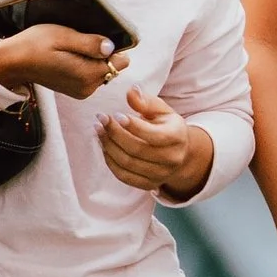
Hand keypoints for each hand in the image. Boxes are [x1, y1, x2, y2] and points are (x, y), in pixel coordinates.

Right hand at [0, 24, 128, 100]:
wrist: (12, 62)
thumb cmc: (34, 45)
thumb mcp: (62, 36)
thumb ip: (89, 42)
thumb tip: (111, 47)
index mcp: (88, 74)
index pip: (121, 61)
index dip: (112, 47)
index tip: (94, 39)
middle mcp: (89, 87)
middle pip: (114, 66)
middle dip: (102, 54)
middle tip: (78, 43)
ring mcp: (82, 91)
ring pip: (103, 71)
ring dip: (93, 59)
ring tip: (71, 50)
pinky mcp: (76, 91)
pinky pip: (91, 75)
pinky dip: (85, 65)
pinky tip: (68, 58)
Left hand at [97, 88, 214, 199]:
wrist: (179, 153)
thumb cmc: (166, 126)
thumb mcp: (161, 110)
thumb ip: (146, 101)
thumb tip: (131, 91)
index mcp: (178, 137)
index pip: (152, 135)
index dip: (131, 125)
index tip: (114, 114)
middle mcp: (173, 159)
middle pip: (137, 149)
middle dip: (114, 134)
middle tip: (100, 119)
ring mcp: (161, 174)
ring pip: (127, 163)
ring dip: (108, 146)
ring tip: (98, 130)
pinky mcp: (149, 184)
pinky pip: (124, 176)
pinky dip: (110, 161)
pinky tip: (104, 146)